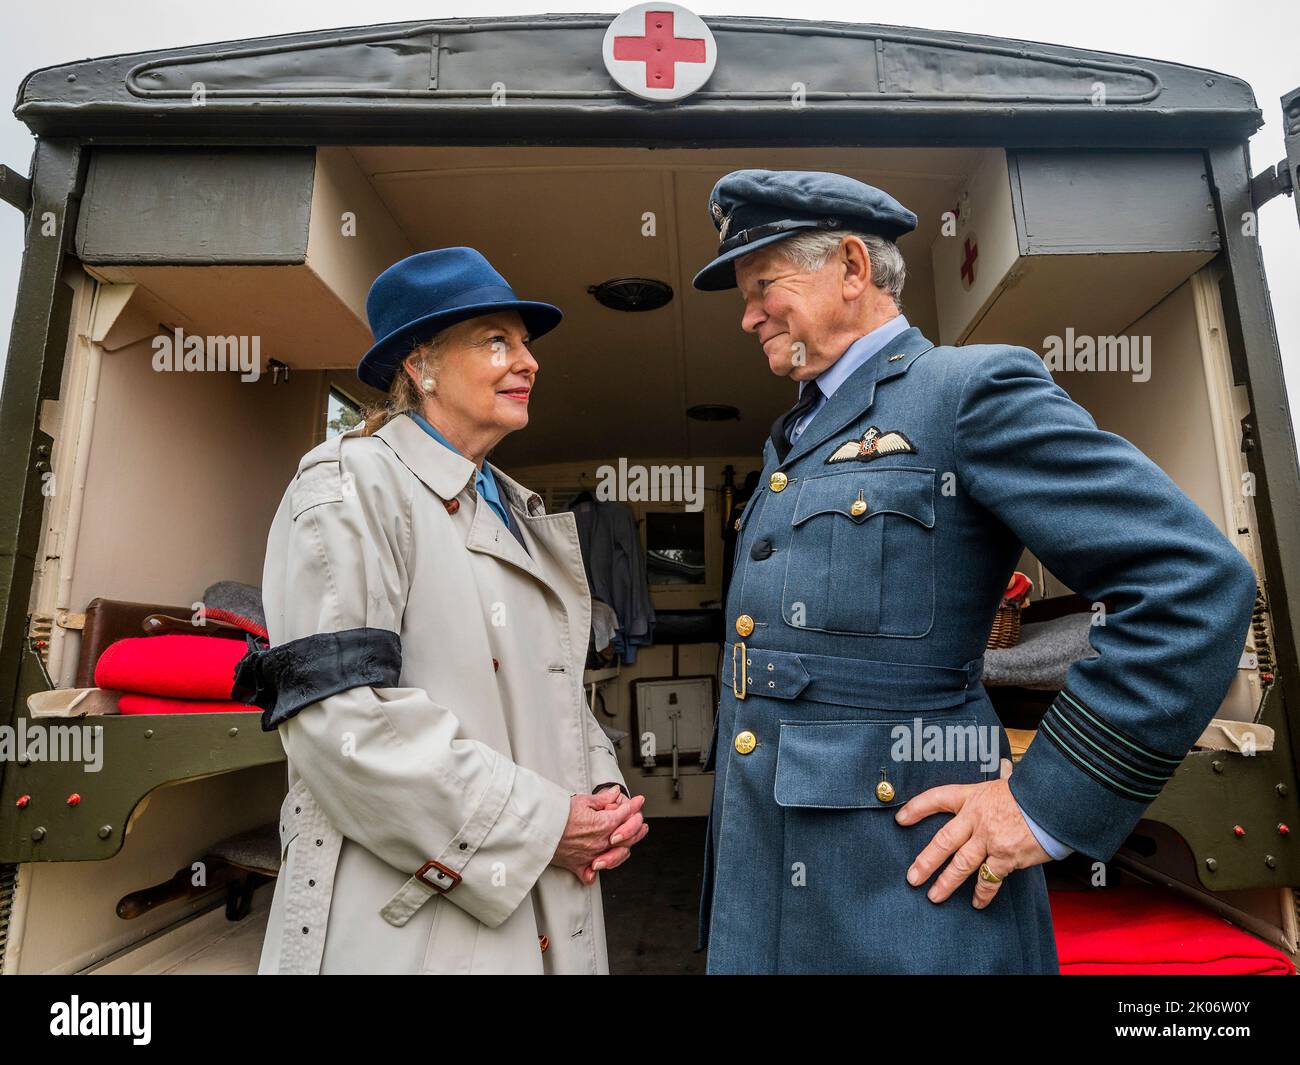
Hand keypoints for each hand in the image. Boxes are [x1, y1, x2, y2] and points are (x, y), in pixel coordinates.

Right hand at [550, 788, 647, 884]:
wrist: (539, 828)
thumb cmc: (558, 813)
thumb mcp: (582, 800)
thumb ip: (602, 799)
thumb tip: (615, 793)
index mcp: (604, 824)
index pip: (625, 814)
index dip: (634, 806)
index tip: (638, 801)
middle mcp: (600, 842)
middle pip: (626, 837)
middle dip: (636, 827)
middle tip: (640, 822)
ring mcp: (591, 856)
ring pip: (615, 856)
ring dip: (624, 849)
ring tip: (629, 843)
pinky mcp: (578, 865)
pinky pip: (590, 874)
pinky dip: (594, 872)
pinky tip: (597, 867)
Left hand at [895, 758, 1050, 908]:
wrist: (1054, 802)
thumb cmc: (1033, 791)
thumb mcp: (1008, 782)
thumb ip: (998, 786)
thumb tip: (1002, 771)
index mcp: (973, 797)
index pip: (937, 798)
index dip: (917, 808)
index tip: (901, 818)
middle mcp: (976, 819)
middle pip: (942, 841)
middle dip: (925, 862)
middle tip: (912, 877)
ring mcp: (989, 840)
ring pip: (961, 864)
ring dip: (946, 882)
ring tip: (934, 895)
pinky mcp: (1006, 857)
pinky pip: (990, 879)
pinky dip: (983, 892)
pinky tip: (977, 902)